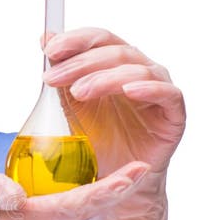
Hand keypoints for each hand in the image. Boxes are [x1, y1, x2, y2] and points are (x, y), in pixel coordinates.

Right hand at [0, 163, 149, 219]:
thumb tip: (17, 193)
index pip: (69, 207)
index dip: (101, 193)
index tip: (129, 177)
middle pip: (83, 211)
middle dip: (115, 192)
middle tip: (144, 170)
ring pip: (79, 210)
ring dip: (106, 193)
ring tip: (132, 173)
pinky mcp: (30, 218)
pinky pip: (67, 206)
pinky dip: (87, 191)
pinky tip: (100, 177)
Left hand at [42, 28, 185, 219]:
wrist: (113, 181)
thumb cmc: (96, 138)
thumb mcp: (70, 104)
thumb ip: (62, 72)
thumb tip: (44, 37)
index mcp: (114, 63)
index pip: (98, 39)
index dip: (75, 40)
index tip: (49, 50)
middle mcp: (139, 69)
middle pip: (115, 52)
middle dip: (81, 63)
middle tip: (54, 78)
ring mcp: (159, 89)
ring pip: (138, 69)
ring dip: (106, 77)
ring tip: (79, 92)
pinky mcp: (174, 113)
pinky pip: (168, 93)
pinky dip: (149, 89)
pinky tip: (130, 91)